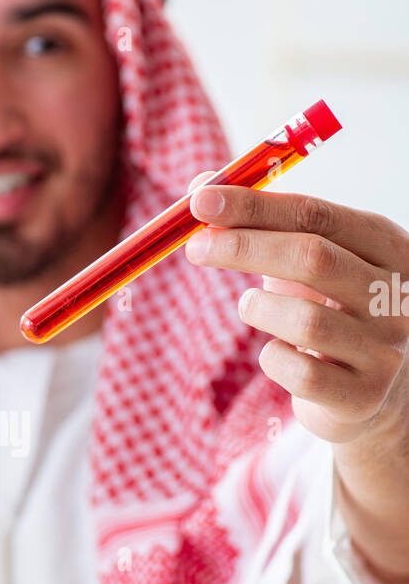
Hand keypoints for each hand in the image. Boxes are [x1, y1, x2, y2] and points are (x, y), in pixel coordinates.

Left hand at [183, 174, 408, 446]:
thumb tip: (200, 188)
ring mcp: (386, 348)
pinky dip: (273, 359)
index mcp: (387, 247)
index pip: (317, 215)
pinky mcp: (364, 396)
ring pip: (306, 320)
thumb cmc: (331, 311)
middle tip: (196, 248)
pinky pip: (299, 373)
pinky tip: (281, 354)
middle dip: (244, 248)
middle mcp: (398, 295)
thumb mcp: (305, 261)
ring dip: (259, 309)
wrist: (370, 392)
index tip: (200, 201)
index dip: (254, 206)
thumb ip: (260, 223)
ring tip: (253, 308)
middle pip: (314, 258)